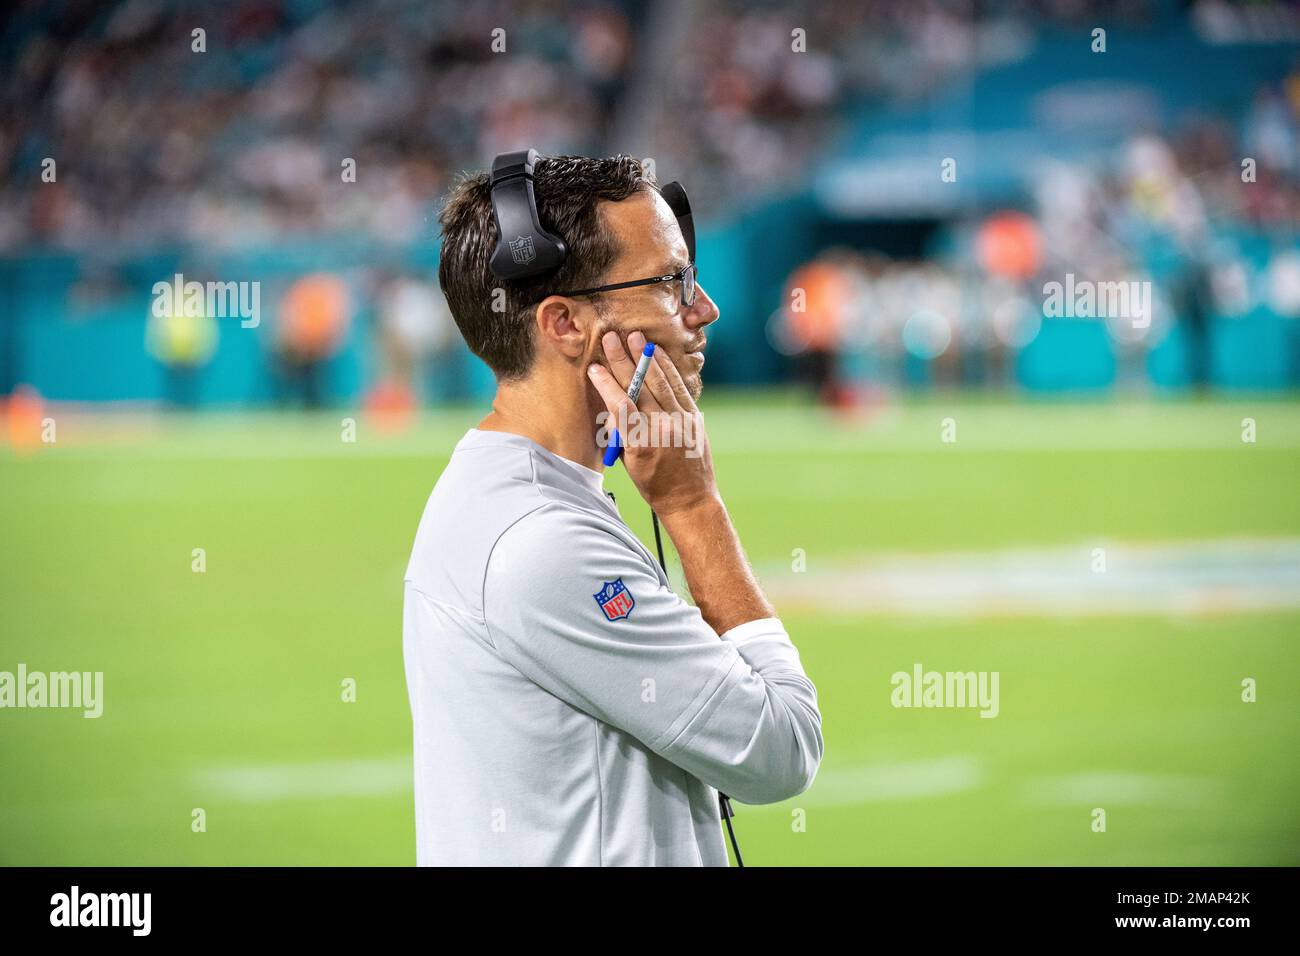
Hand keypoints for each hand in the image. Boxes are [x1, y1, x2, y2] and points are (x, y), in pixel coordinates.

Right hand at [587, 329, 717, 516]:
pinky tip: (657, 353)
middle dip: (623, 360)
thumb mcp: (630, 463)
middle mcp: (662, 430)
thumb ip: (621, 433)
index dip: (607, 385)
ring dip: (645, 357)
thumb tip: (612, 407)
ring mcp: (681, 421)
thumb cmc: (654, 484)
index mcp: (641, 445)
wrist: (691, 498)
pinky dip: (667, 368)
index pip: (620, 406)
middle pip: (639, 387)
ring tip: (634, 336)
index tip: (595, 368)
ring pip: (659, 382)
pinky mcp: (694, 417)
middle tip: (611, 338)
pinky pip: (678, 387)